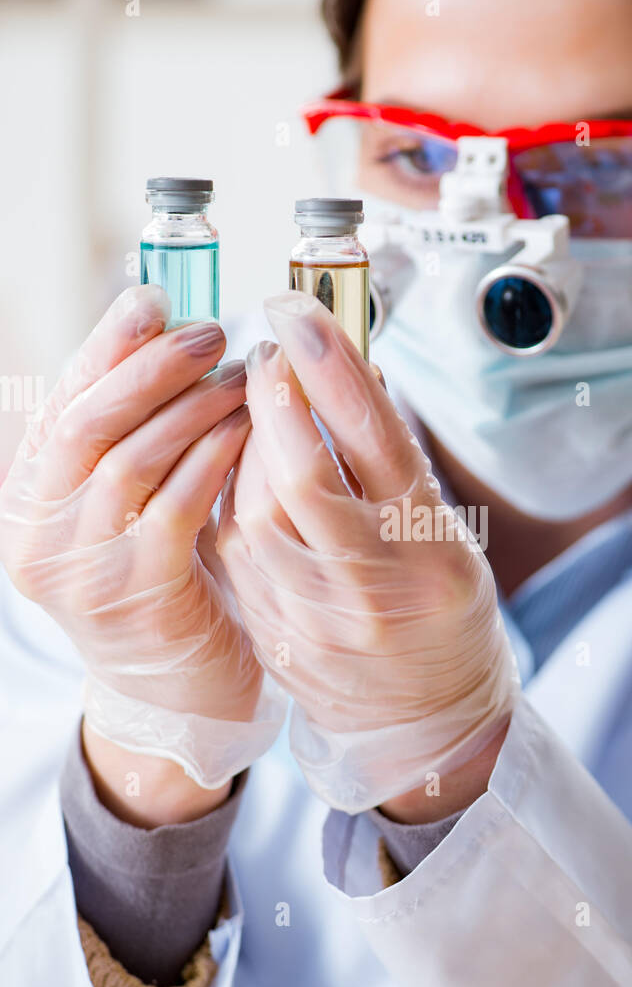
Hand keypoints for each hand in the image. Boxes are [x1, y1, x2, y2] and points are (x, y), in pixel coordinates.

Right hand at [0, 285, 284, 798]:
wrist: (176, 687)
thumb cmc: (162, 580)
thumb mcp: (126, 506)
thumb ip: (130, 437)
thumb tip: (161, 330)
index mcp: (28, 501)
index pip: (60, 406)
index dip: (104, 348)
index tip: (151, 299)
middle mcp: (39, 534)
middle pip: (86, 426)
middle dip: (149, 369)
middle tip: (208, 332)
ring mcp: (84, 571)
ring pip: (131, 462)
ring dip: (190, 409)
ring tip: (240, 376)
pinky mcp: (140, 595)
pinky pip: (176, 508)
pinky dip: (213, 459)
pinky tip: (248, 429)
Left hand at [216, 291, 518, 817]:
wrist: (426, 721)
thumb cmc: (445, 612)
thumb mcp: (448, 534)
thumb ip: (395, 465)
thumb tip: (346, 373)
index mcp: (429, 549)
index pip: (373, 439)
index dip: (330, 365)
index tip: (301, 312)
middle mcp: (370, 583)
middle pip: (298, 471)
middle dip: (271, 395)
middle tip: (267, 349)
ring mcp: (313, 613)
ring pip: (252, 506)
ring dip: (242, 438)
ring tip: (254, 402)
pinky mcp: (270, 628)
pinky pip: (232, 543)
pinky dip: (228, 488)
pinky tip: (236, 459)